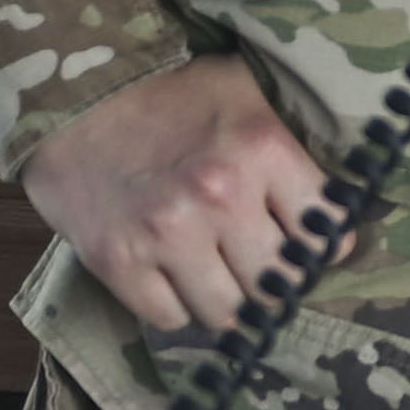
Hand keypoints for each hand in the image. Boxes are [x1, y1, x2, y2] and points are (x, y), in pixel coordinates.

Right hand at [19, 54, 338, 336]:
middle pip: (278, 282)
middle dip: (275, 280)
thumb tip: (336, 207)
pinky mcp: (119, 263)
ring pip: (227, 312)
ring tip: (218, 277)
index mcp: (263, 151)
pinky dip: (178, 306)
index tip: (309, 246)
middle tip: (260, 268)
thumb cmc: (169, 93)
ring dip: (228, 300)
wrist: (73, 100)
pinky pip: (170, 317)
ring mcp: (168, 235)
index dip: (321, 245)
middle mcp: (220, 197)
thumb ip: (291, 145)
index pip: (325, 232)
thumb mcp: (246, 92)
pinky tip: (175, 279)